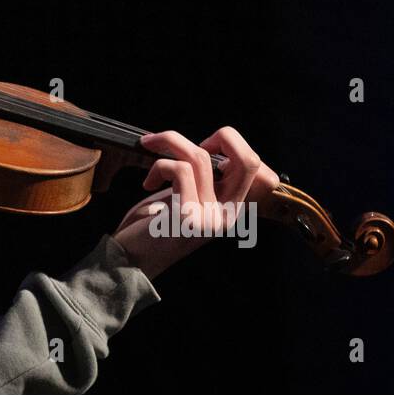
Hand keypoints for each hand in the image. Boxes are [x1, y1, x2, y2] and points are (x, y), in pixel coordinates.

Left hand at [111, 126, 278, 280]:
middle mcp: (228, 215)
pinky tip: (148, 182)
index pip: (262, 174)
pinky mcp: (188, 217)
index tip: (209, 148)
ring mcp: (210, 218)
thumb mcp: (187, 197)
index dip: (240, 148)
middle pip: (248, 161)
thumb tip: (210, 147)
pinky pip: (179, 170)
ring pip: (201, 157)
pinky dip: (158, 166)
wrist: (131, 260)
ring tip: (151, 148)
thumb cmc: (155, 225)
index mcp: (231, 207)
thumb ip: (204, 178)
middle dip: (224, 135)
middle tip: (197, 142)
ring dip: (170, 142)